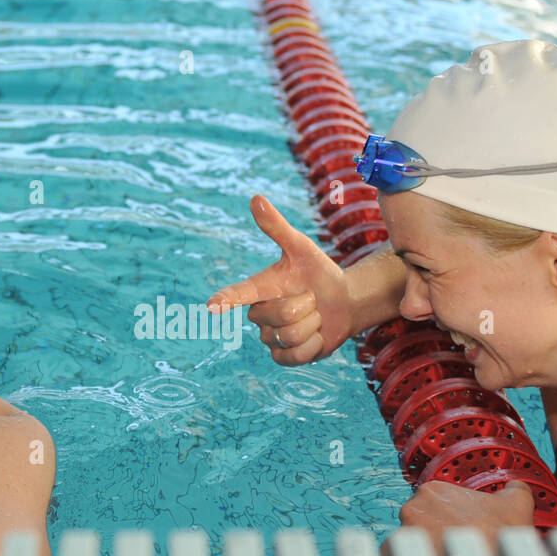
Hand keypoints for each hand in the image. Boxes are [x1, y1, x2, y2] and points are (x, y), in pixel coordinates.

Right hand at [207, 194, 352, 364]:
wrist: (342, 302)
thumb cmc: (318, 273)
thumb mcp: (302, 248)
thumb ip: (277, 227)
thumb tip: (256, 198)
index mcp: (259, 288)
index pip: (239, 293)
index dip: (227, 299)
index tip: (213, 305)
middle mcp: (259, 314)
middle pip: (280, 315)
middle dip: (307, 306)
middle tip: (312, 299)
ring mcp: (269, 338)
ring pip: (290, 335)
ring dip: (313, 324)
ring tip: (314, 316)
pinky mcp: (283, 357)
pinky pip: (296, 355)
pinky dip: (314, 345)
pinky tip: (316, 336)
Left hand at [397, 480, 534, 550]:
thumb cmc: (503, 534)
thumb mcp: (516, 504)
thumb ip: (513, 489)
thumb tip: (516, 486)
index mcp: (433, 491)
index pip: (428, 507)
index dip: (441, 525)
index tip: (452, 538)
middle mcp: (413, 508)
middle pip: (414, 526)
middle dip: (427, 541)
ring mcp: (403, 532)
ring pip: (404, 546)